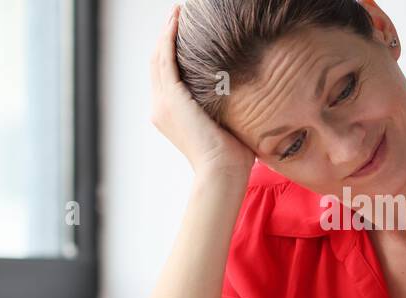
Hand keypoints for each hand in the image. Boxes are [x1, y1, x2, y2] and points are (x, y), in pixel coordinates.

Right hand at [149, 4, 256, 177]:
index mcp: (171, 114)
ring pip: (158, 57)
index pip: (166, 75)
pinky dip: (169, 38)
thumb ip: (226, 108)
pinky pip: (165, 59)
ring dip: (167, 31)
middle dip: (167, 36)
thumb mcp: (226, 125)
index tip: (184, 34)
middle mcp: (161, 107)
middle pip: (157, 62)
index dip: (171, 51)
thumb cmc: (231, 158)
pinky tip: (177, 22)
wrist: (222, 173)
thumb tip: (248, 95)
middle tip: (179, 15)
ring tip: (177, 12)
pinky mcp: (172, 98)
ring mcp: (163, 103)